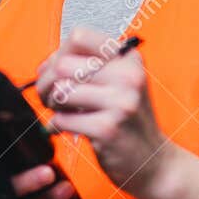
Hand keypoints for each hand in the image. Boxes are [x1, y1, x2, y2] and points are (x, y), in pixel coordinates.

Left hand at [35, 26, 181, 196]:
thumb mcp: (118, 85)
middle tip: (52, 98)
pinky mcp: (108, 128)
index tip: (59, 72)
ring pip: (60, 91)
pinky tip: (72, 129)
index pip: (79, 36)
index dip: (60, 54)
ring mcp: (120, 102)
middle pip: (63, 64)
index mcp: (128, 59)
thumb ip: (87, 68)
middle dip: (48, 83)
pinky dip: (59, 125)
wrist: (153, 162)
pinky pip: (63, 119)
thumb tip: (45, 67)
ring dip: (53, 105)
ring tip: (63, 112)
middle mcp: (128, 76)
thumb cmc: (128, 122)